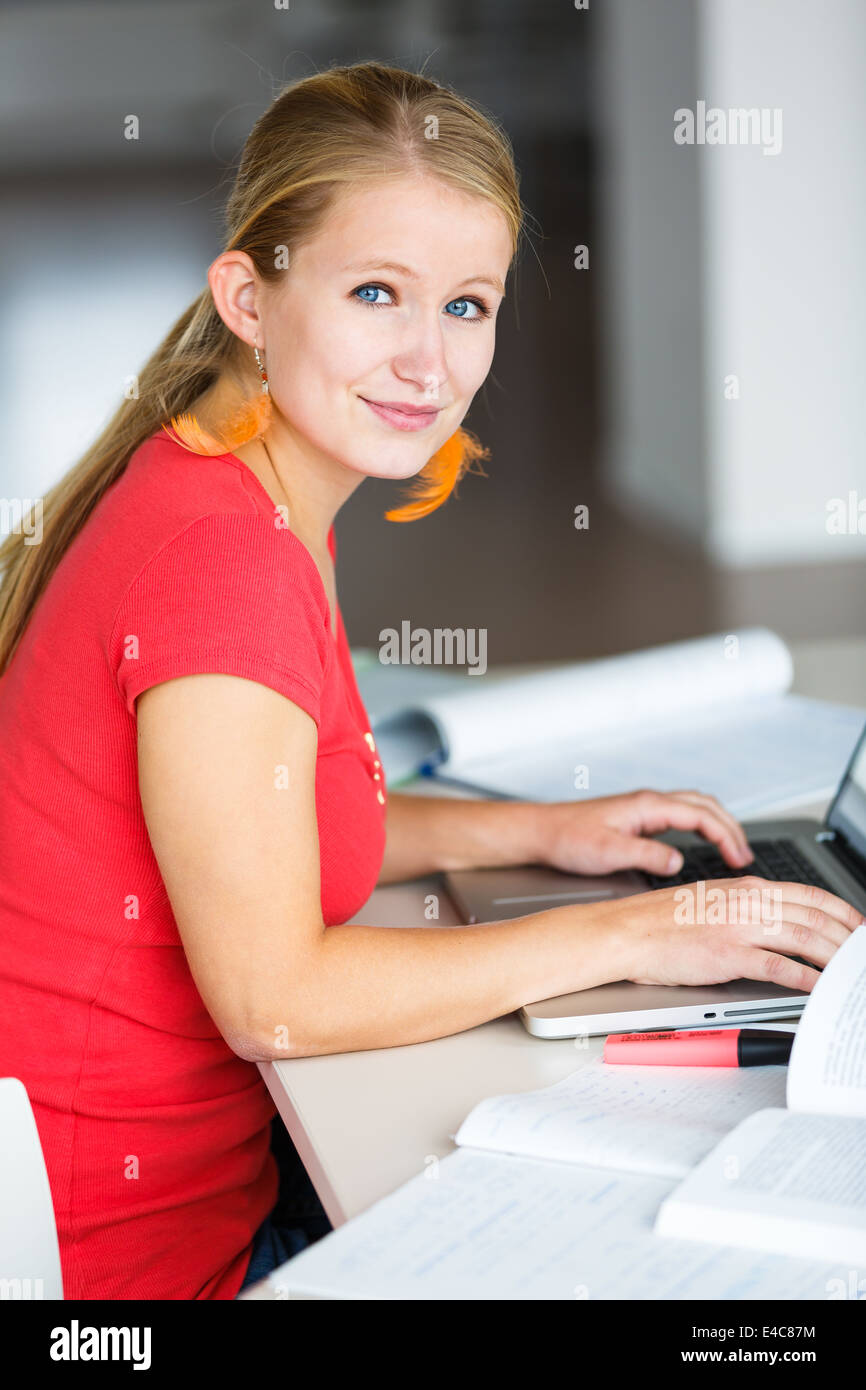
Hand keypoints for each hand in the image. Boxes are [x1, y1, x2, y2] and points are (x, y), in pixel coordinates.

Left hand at [533, 788, 753, 876]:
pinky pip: (681, 817)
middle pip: (705, 806)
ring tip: (734, 851)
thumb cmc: (568, 838)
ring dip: (718, 826)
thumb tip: (677, 863)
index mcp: (648, 806)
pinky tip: (704, 844)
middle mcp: (650, 802)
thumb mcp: (608, 852)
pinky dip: (702, 828)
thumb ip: (645, 856)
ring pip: (695, 808)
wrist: (542, 831)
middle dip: (731, 829)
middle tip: (745, 857)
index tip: (740, 859)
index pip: (701, 815)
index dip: (726, 836)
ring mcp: (645, 809)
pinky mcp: (638, 819)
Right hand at [592, 875, 863, 992]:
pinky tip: (820, 987)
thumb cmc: (659, 921)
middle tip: (863, 953)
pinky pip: (779, 966)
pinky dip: (806, 978)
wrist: (625, 932)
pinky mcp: (728, 955)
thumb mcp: (711, 901)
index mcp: (745, 887)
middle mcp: (748, 902)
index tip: (859, 926)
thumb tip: (776, 924)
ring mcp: (739, 928)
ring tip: (852, 972)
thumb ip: (746, 908)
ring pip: (805, 938)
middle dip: (848, 937)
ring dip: (836, 957)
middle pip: (816, 916)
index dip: (843, 911)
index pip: (809, 894)